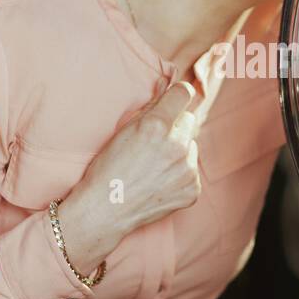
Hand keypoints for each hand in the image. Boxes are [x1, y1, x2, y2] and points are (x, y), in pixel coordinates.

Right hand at [56, 82, 201, 265]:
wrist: (105, 210)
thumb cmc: (108, 169)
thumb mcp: (123, 131)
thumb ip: (149, 108)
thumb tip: (167, 89)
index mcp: (157, 125)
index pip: (184, 93)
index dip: (177, 96)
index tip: (174, 100)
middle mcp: (176, 145)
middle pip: (189, 120)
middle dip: (175, 127)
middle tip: (155, 143)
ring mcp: (187, 169)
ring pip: (191, 146)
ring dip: (179, 151)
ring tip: (154, 167)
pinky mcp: (192, 188)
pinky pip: (192, 170)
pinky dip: (180, 174)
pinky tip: (160, 182)